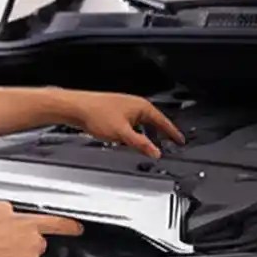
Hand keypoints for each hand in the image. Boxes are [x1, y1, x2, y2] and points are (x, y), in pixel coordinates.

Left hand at [54, 90, 184, 158]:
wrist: (76, 108)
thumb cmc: (96, 114)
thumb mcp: (122, 134)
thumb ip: (141, 144)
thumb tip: (156, 152)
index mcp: (141, 107)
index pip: (163, 121)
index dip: (173, 133)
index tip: (180, 140)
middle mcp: (134, 104)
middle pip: (153, 122)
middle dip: (160, 134)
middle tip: (168, 144)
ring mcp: (125, 107)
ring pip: (141, 123)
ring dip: (146, 135)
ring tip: (148, 146)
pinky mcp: (115, 111)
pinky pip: (132, 124)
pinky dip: (135, 133)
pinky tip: (129, 140)